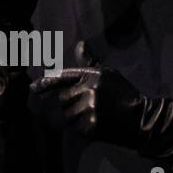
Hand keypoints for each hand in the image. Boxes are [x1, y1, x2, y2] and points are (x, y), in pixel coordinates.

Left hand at [29, 41, 143, 141]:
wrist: (140, 118)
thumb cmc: (123, 94)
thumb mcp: (109, 74)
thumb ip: (90, 63)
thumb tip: (80, 45)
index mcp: (93, 75)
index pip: (63, 77)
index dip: (46, 83)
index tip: (32, 88)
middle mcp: (89, 90)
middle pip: (63, 98)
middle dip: (70, 102)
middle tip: (87, 106)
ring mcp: (89, 109)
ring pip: (67, 114)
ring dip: (74, 116)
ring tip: (92, 114)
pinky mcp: (90, 126)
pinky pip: (75, 127)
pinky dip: (81, 127)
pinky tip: (95, 124)